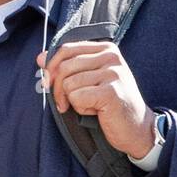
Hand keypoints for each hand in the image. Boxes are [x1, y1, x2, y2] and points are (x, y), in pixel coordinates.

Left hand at [36, 41, 154, 157]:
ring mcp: (113, 73)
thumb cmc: (110, 104)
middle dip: (57, 89)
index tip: (51, 85)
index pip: (66, 49)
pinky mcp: (111, 91)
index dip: (52, 68)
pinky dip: (81, 108)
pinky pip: (77, 97)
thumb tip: (40, 57)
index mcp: (106, 48)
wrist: (136, 127)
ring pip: (69, 84)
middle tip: (64, 104)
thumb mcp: (88, 80)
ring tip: (89, 105)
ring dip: (73, 100)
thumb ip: (66, 66)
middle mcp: (111, 56)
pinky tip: (96, 111)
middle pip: (64, 67)